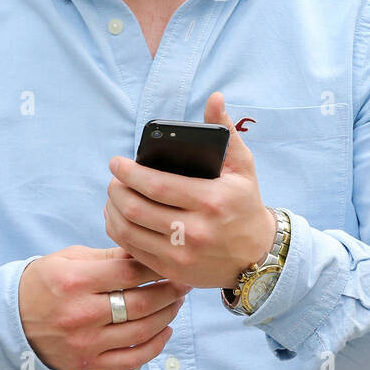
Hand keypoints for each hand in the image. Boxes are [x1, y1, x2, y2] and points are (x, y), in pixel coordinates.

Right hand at [17, 245, 190, 369]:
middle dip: (170, 290)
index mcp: (76, 280)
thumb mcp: (69, 259)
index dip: (156, 266)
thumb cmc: (43, 283)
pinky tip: (165, 330)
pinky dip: (155, 346)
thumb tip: (144, 252)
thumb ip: (108, 256)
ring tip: (176, 301)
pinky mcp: (89, 363)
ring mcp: (86, 341)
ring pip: (141, 330)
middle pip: (141, 302)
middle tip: (183, 281)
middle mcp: (82, 312)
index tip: (171, 260)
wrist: (10, 321)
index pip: (129, 272)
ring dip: (167, 315)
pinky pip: (132, 359)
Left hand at [104, 92, 276, 288]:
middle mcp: (195, 230)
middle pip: (137, 209)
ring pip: (130, 231)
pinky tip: (117, 219)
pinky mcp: (173, 271)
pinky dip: (119, 232)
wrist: (257, 256)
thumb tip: (215, 98)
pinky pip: (134, 250)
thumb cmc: (245, 205)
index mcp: (211, 200)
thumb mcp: (243, 167)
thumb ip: (226, 132)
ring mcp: (182, 255)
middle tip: (113, 179)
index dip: (130, 173)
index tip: (116, 162)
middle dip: (116, 190)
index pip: (158, 186)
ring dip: (112, 211)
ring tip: (112, 196)